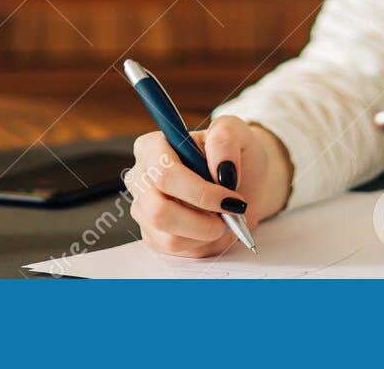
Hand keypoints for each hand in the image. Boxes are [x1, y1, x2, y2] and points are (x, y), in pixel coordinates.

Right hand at [125, 115, 292, 256]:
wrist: (242, 181)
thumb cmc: (233, 154)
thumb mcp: (236, 132)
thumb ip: (225, 139)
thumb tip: (219, 165)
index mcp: (152, 147)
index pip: (164, 173)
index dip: (198, 191)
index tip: (229, 198)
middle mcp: (141, 178)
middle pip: (159, 211)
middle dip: (201, 221)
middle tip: (229, 215)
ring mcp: (144, 209)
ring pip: (168, 236)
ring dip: (205, 234)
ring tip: (224, 219)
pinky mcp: (153, 235)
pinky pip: (174, 250)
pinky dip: (202, 244)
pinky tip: (212, 226)